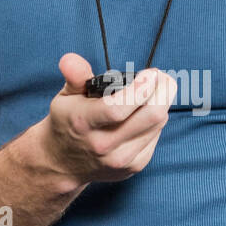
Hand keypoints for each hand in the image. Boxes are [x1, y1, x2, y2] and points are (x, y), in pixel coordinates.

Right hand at [38, 52, 176, 185]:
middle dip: (163, 91)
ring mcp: (120, 159)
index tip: (151, 73)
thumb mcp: (66, 96)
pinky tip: (144, 113)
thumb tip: (70, 60)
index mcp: (84, 123)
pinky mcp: (134, 166)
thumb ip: (74, 76)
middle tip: (159, 77)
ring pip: (158, 124)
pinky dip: (155, 121)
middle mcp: (103, 144)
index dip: (141, 89)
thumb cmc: (68, 122)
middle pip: (151, 116)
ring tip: (152, 91)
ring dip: (161, 103)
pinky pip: (156, 136)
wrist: (62, 162)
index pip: (118, 108)